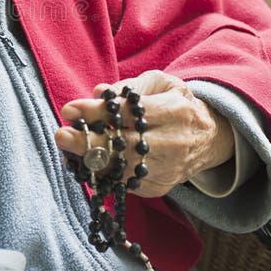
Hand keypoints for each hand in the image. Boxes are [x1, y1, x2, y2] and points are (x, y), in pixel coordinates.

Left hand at [55, 70, 233, 197]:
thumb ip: (130, 85)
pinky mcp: (159, 187)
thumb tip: (99, 91)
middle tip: (61, 136)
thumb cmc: (176, 104)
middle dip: (88, 143)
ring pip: (122, 170)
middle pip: (124, 147)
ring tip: (68, 151)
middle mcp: (173, 143)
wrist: (209, 137)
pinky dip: (102, 174)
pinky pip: (124, 184)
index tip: (70, 109)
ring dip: (91, 161)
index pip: (129, 113)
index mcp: (174, 111)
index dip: (97, 112)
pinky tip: (85, 163)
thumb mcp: (162, 83)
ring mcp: (167, 169)